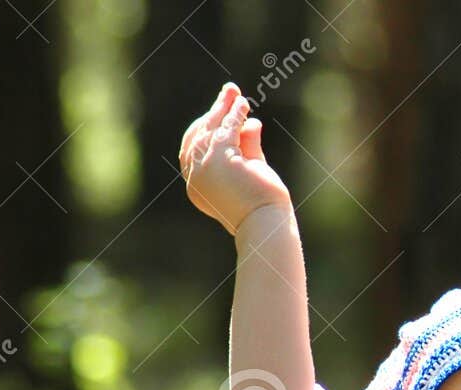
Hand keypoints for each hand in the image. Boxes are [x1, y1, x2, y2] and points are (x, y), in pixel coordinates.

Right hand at [179, 82, 292, 236]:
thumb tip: (252, 122)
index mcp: (197, 187)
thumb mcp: (251, 173)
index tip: (220, 114)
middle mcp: (195, 178)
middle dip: (214, 113)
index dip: (205, 129)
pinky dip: (235, 115)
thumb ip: (248, 148)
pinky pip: (226, 130)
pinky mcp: (220, 160)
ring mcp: (205, 169)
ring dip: (224, 109)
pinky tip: (243, 105)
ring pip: (211, 131)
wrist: (267, 226)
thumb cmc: (263, 208)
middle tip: (228, 92)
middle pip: (199, 137)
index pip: (193, 151)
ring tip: (236, 94)